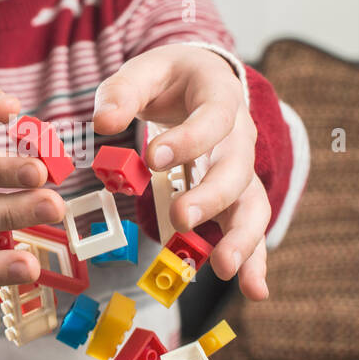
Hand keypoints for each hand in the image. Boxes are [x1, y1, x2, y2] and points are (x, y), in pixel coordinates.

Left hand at [93, 46, 270, 299]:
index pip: (213, 118)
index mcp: (220, 95)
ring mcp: (241, 169)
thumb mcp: (145, 70)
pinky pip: (248, 228)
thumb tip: (103, 122)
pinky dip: (255, 259)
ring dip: (242, 239)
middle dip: (211, 196)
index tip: (153, 157)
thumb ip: (122, 92)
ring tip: (225, 268)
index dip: (188, 139)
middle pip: (236, 169)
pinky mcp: (236, 197)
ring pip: (251, 205)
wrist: (200, 80)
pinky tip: (253, 289)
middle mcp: (239, 136)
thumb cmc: (170, 79)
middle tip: (180, 216)